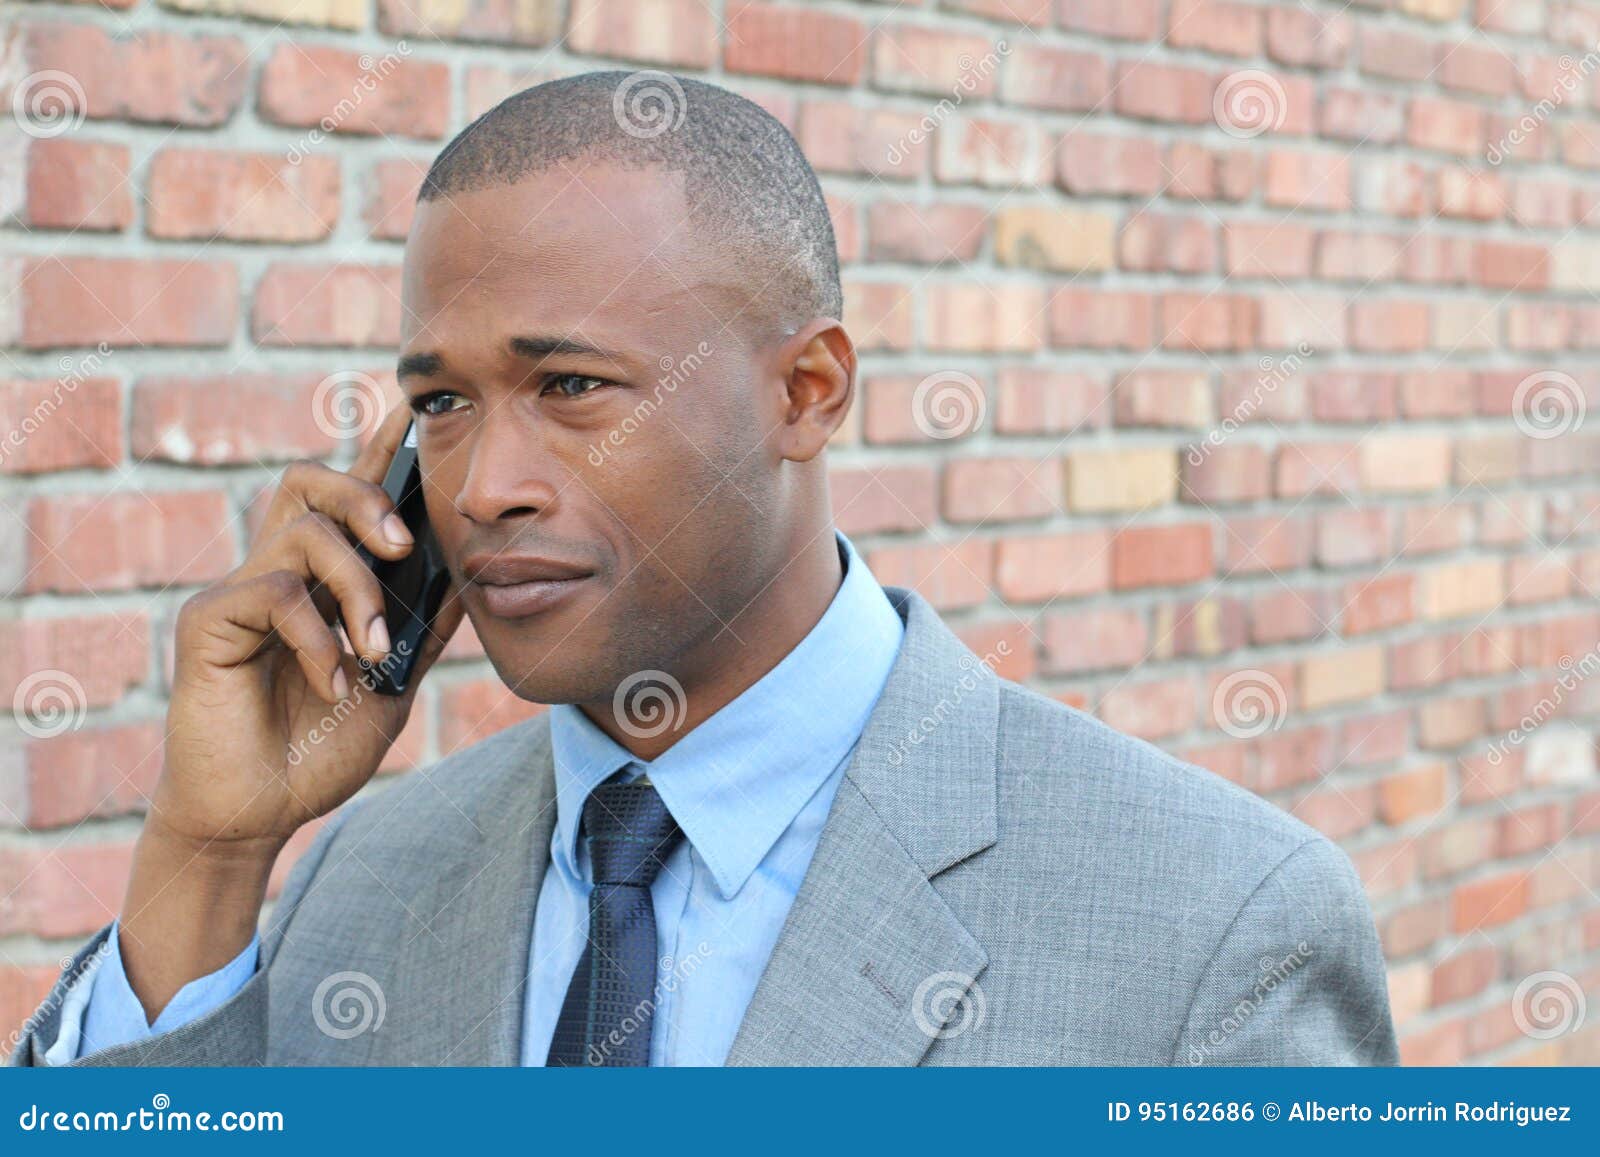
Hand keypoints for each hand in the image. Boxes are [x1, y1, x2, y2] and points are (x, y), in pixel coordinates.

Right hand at [152, 406, 463, 849]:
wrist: (258, 811)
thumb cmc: (318, 747)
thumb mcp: (395, 684)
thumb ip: (423, 629)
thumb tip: (472, 576)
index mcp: (322, 580)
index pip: (350, 499)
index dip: (379, 450)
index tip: (413, 407)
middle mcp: (278, 571)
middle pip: (311, 480)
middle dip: (368, 497)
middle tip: (405, 545)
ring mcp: (240, 592)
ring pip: (303, 532)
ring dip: (355, 587)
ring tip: (372, 648)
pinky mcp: (208, 620)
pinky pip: (273, 592)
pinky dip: (317, 638)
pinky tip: (332, 685)